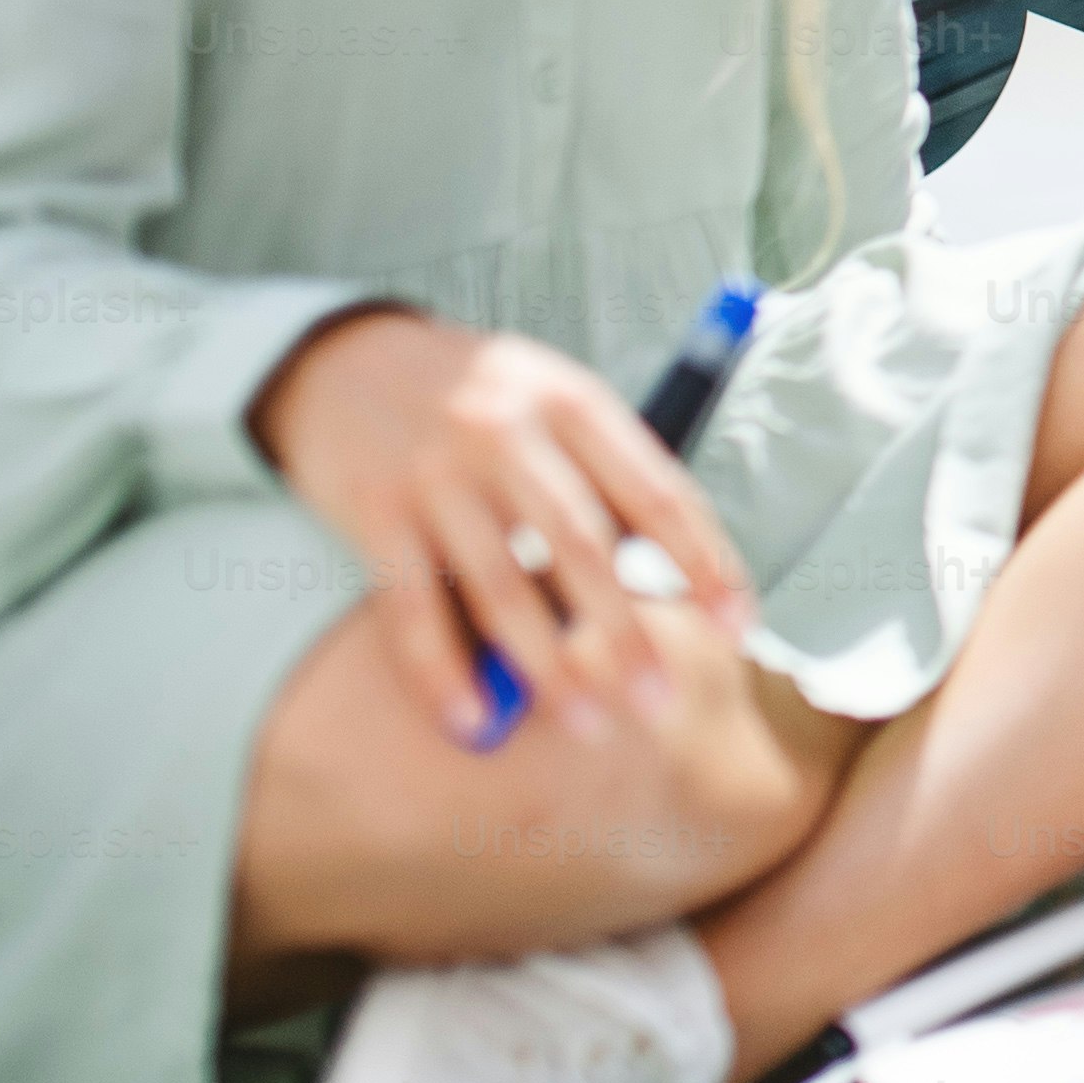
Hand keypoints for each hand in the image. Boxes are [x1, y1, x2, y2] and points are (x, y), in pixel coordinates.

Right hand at [250, 305, 752, 750]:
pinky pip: (412, 605)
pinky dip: (441, 670)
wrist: (342, 356)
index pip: (657, 492)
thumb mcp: (554, 399)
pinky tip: (473, 722)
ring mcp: (437, 472)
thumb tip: (680, 567)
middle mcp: (509, 432)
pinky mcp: (374, 510)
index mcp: (574, 403)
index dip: (704, 563)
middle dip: (627, 632)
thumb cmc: (477, 394)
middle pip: (582, 546)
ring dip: (547, 666)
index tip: (741, 627)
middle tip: (663, 703)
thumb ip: (609, 470)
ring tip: (589, 726)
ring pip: (501, 585)